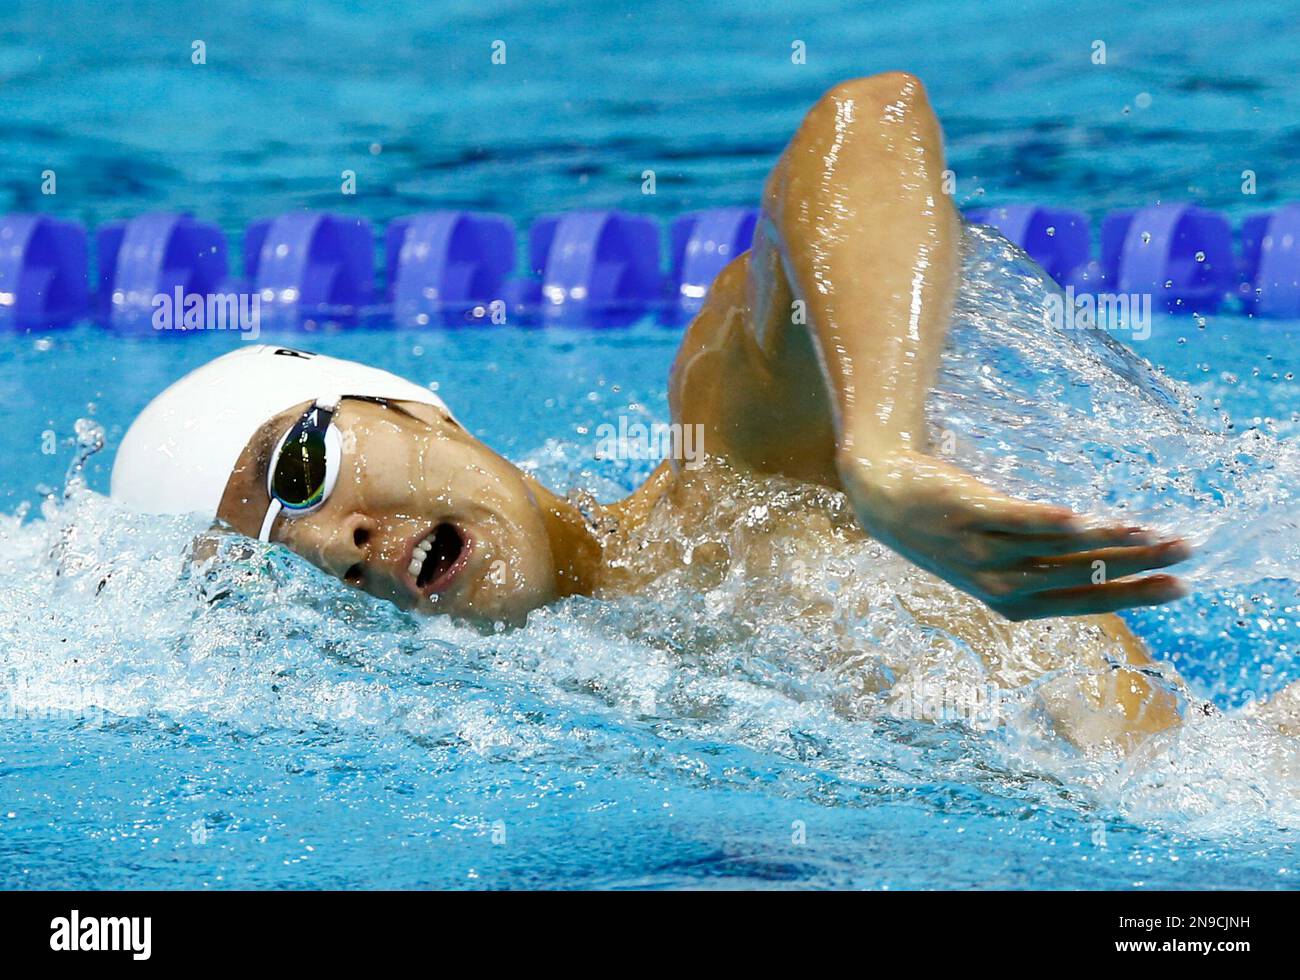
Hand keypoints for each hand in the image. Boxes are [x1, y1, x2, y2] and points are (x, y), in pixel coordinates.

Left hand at [836, 448, 1190, 619]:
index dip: (1133, 595)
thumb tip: (1110, 547)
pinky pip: (1012, 520)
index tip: (1180, 586)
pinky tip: (1080, 519)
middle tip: (1185, 554)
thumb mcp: (997, 558)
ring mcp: (981, 550)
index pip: (1084, 601)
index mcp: (1011, 603)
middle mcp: (999, 584)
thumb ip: (1045, 560)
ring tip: (1152, 532)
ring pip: (1055, 551)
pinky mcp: (966, 514)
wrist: (885, 497)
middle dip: (1136, 568)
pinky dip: (1046, 521)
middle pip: (1079, 577)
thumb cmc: (950, 529)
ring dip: (1107, 542)